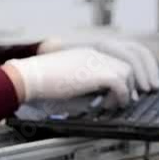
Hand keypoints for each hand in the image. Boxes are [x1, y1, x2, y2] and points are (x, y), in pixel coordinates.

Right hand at [3, 47, 133, 104]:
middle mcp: (95, 55)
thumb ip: (85, 86)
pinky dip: (118, 97)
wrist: (30, 75)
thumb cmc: (42, 82)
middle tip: (122, 100)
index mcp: (87, 54)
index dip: (121, 77)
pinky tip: (106, 105)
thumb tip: (99, 100)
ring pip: (127, 73)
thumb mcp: (67, 81)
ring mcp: (97, 61)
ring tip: (112, 104)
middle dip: (128, 84)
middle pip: (125, 65)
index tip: (120, 92)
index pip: (115, 61)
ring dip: (124, 91)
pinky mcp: (97, 73)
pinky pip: (120, 84)